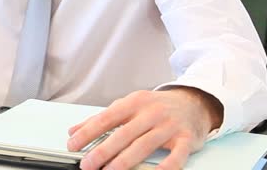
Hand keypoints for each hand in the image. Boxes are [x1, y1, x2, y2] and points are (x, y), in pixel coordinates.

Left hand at [67, 87, 223, 169]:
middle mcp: (151, 112)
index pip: (106, 118)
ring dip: (125, 161)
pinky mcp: (186, 139)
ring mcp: (169, 125)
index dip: (88, 132)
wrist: (193, 102)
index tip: (73, 145)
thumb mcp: (128, 106)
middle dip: (103, 150)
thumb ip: (101, 119)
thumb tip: (74, 131)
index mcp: (134, 102)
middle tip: (88, 164)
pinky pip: (176, 156)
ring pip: (144, 145)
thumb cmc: (156, 106)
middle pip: (124, 133)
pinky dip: (165, 167)